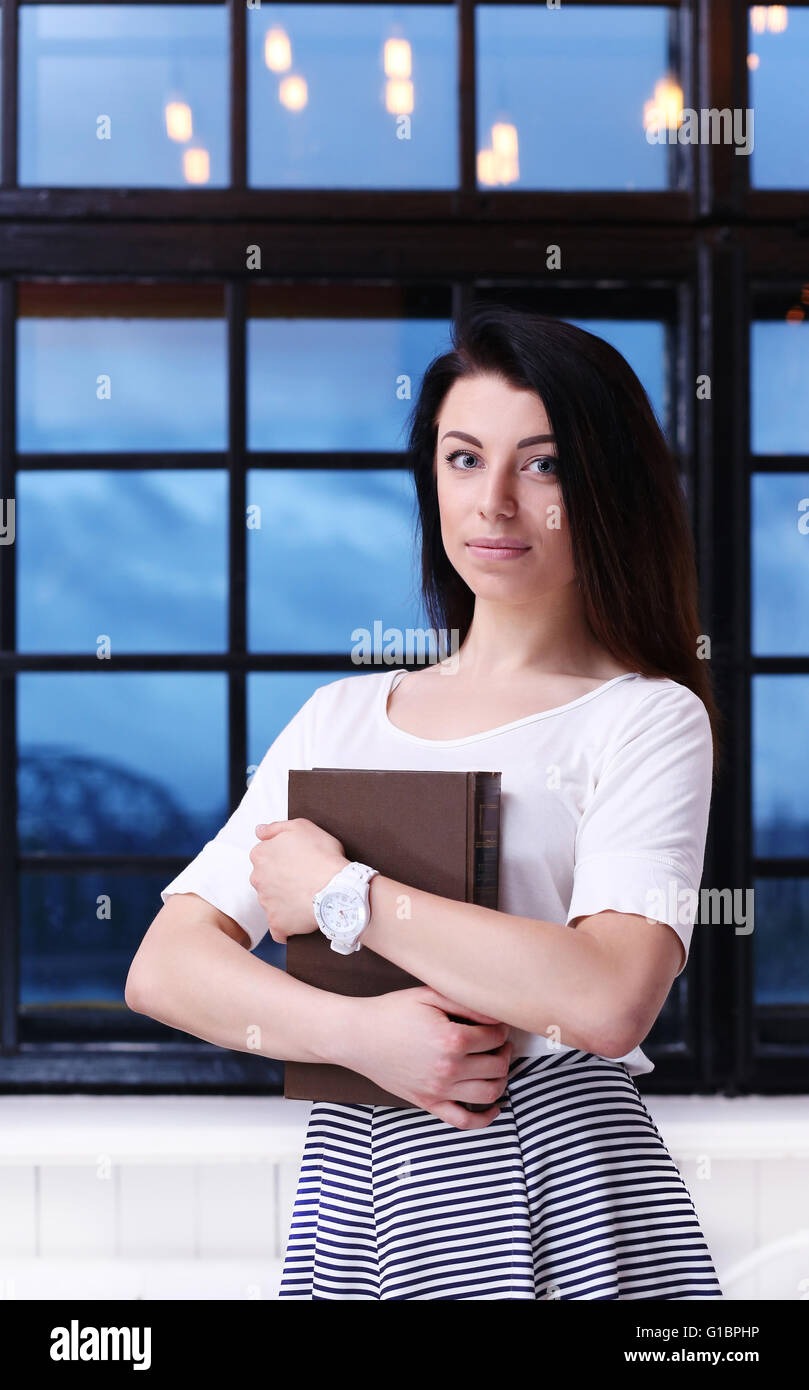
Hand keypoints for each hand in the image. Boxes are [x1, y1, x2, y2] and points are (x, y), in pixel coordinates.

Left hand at [248, 818, 347, 943]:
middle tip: (303, 879)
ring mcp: (266, 903)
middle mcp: (257, 879)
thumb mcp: (302, 827)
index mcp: (260, 855)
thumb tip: (259, 831)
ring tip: (307, 897)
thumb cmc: (323, 856)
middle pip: (265, 879)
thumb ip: (275, 827)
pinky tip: (301, 919)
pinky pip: (278, 928)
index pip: (264, 856)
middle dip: (279, 880)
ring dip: (285, 900)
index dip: (282, 858)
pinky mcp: (277, 923)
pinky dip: (287, 925)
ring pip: (272, 902)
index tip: (297, 861)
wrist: (338, 888)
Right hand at [335, 987, 513, 1129]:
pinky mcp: (429, 1103)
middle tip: (500, 1042)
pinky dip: (486, 1118)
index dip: (501, 1028)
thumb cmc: (391, 1012)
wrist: (358, 1036)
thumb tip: (496, 1017)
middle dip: (505, 1051)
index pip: (495, 1037)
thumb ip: (465, 1004)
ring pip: (489, 1093)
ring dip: (501, 1079)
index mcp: (451, 1039)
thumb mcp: (429, 996)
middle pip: (497, 1065)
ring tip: (496, 1065)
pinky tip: (494, 1106)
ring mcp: (439, 1090)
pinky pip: (465, 1121)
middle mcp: (449, 1068)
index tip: (496, 1025)